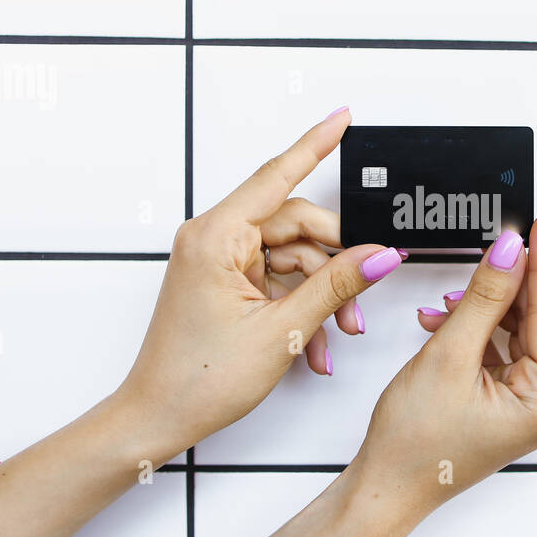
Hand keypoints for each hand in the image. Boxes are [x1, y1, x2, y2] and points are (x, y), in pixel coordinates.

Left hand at [117, 109, 403, 448]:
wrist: (157, 417)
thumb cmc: (196, 378)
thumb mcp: (282, 330)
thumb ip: (336, 285)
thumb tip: (379, 255)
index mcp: (215, 237)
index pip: (277, 177)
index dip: (315, 145)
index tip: (342, 118)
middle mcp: (212, 240)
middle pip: (296, 226)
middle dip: (335, 262)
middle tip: (363, 293)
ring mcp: (218, 261)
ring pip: (292, 257)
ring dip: (322, 293)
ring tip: (338, 332)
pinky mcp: (223, 282)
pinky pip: (277, 279)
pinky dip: (301, 306)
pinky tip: (315, 343)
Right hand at [345, 211, 536, 525]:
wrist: (387, 487)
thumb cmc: (415, 445)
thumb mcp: (449, 355)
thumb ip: (485, 297)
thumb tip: (510, 250)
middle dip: (508, 282)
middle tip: (496, 237)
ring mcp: (531, 403)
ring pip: (517, 330)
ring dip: (484, 307)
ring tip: (450, 299)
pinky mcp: (510, 400)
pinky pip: (502, 347)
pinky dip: (475, 329)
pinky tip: (445, 319)